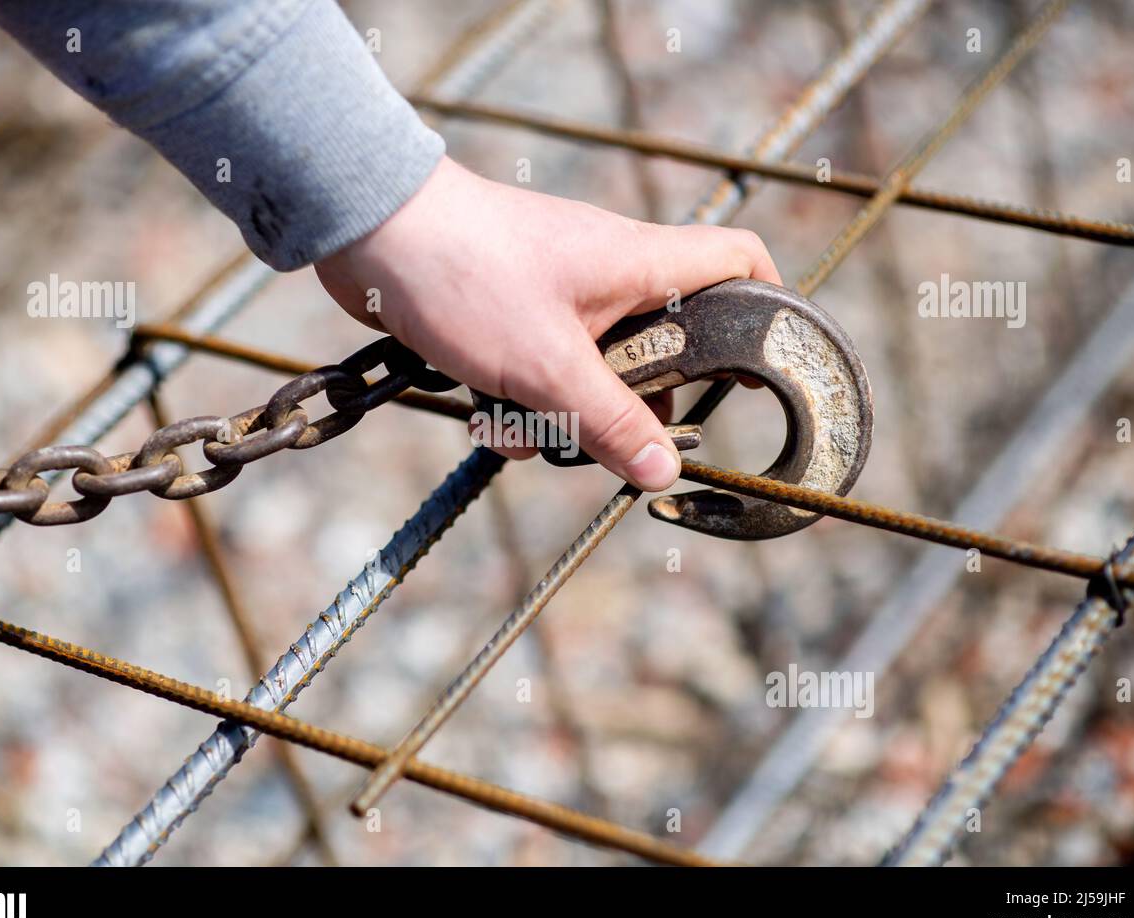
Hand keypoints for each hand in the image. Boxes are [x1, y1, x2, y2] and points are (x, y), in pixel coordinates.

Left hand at [315, 157, 780, 491]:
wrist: (368, 230)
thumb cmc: (465, 276)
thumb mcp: (547, 368)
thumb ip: (610, 424)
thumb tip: (663, 471)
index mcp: (640, 265)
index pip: (737, 261)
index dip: (765, 307)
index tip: (759, 368)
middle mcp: (608, 273)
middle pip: (660, 348)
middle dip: (630, 405)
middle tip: (606, 436)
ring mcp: (559, 290)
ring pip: (590, 369)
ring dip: (557, 413)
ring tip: (515, 427)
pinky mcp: (512, 307)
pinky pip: (538, 367)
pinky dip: (517, 398)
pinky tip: (483, 415)